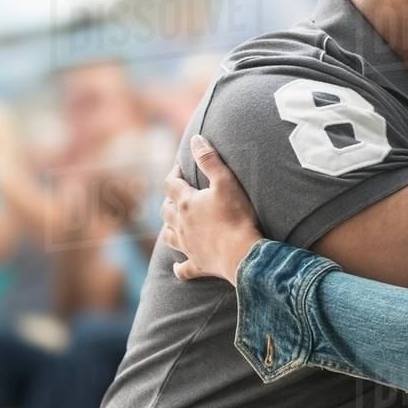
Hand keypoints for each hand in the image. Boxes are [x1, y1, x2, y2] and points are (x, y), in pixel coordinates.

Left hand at [161, 135, 262, 284]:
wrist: (242, 254)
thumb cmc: (236, 216)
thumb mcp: (225, 182)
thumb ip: (209, 159)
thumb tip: (195, 139)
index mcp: (186, 203)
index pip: (171, 184)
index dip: (173, 174)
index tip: (179, 169)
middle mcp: (181, 225)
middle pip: (166, 210)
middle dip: (169, 200)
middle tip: (178, 195)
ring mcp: (187, 246)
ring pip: (169, 236)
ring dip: (169, 228)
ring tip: (174, 224)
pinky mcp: (197, 264)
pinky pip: (183, 268)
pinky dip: (179, 267)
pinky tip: (179, 266)